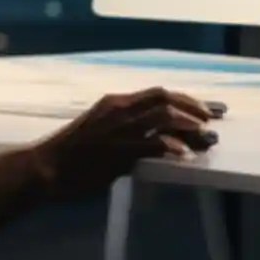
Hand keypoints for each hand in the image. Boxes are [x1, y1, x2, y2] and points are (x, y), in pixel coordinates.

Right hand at [28, 87, 217, 199]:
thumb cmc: (72, 152)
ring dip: (189, 124)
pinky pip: (153, 144)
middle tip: (211, 117)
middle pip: (165, 98)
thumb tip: (153, 138)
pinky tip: (185, 155)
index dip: (184, 98)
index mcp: (115, 102)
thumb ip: (125, 128)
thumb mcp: (100, 128)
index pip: (157, 93)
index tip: (202, 107)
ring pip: (163, 116)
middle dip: (192, 106)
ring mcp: (120, 129)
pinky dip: (173, 147)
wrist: (48, 166)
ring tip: (206, 134)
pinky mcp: (120, 150)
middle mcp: (120, 109)